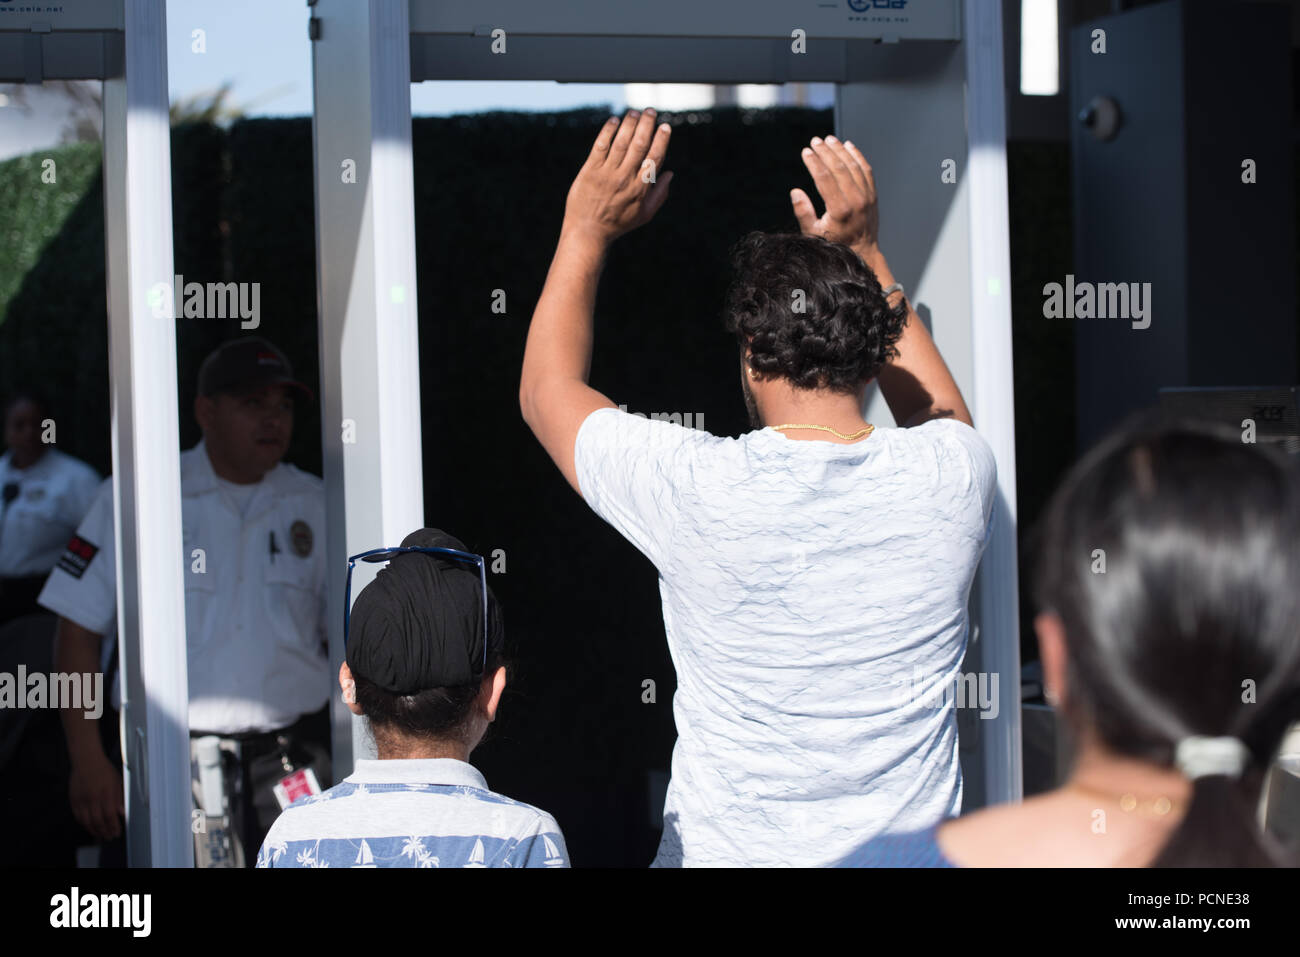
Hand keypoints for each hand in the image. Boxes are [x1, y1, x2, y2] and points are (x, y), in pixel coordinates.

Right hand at [70, 751, 124, 840]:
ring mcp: (82, 800)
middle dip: (105, 832)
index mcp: (106, 794)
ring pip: (87, 821)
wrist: (87, 761)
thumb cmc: (104, 770)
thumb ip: (120, 798)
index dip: (113, 827)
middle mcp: (93, 798)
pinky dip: (84, 824)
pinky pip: (78, 816)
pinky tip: (89, 827)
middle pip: (98, 821)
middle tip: (109, 837)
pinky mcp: (74, 800)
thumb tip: (122, 813)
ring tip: (100, 836)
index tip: (117, 833)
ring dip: (94, 831)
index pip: (110, 816)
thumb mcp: (117, 782)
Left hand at [562, 109, 674, 244]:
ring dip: (629, 124)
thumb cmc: (618, 224)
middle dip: (646, 125)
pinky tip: (614, 121)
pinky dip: (608, 131)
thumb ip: (659, 194)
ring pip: (621, 142)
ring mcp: (606, 173)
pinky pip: (600, 146)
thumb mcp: (644, 215)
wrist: (587, 232)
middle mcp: (624, 178)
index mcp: (640, 188)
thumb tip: (670, 174)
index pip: (654, 158)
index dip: (661, 140)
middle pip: (639, 145)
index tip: (665, 126)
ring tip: (634, 112)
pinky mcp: (590, 170)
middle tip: (650, 111)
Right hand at [790, 135, 879, 258]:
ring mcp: (867, 197)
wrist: (864, 253)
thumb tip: (795, 192)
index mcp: (840, 211)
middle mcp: (856, 201)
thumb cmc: (835, 245)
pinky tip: (848, 146)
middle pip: (839, 168)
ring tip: (829, 139)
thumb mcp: (814, 233)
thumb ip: (803, 213)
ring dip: (840, 150)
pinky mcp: (873, 195)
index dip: (814, 162)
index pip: (825, 178)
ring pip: (853, 166)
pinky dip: (857, 156)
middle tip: (815, 141)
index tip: (806, 152)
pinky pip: (866, 170)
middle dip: (826, 152)